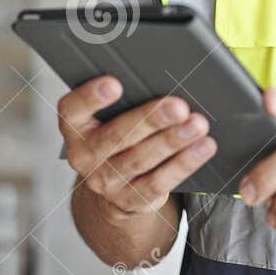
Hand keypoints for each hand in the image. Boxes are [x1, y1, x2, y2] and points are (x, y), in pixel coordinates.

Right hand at [56, 76, 217, 218]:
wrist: (113, 188)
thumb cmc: (118, 136)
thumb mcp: (110, 116)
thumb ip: (126, 98)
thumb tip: (162, 74)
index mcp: (75, 126)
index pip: (73, 109)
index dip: (91, 97)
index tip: (114, 83)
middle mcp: (85, 155)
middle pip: (116, 135)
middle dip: (150, 119)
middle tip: (178, 106)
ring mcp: (106, 181)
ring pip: (140, 159)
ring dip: (173, 141)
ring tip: (197, 125)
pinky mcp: (129, 200)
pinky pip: (158, 182)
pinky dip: (183, 164)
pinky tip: (202, 148)